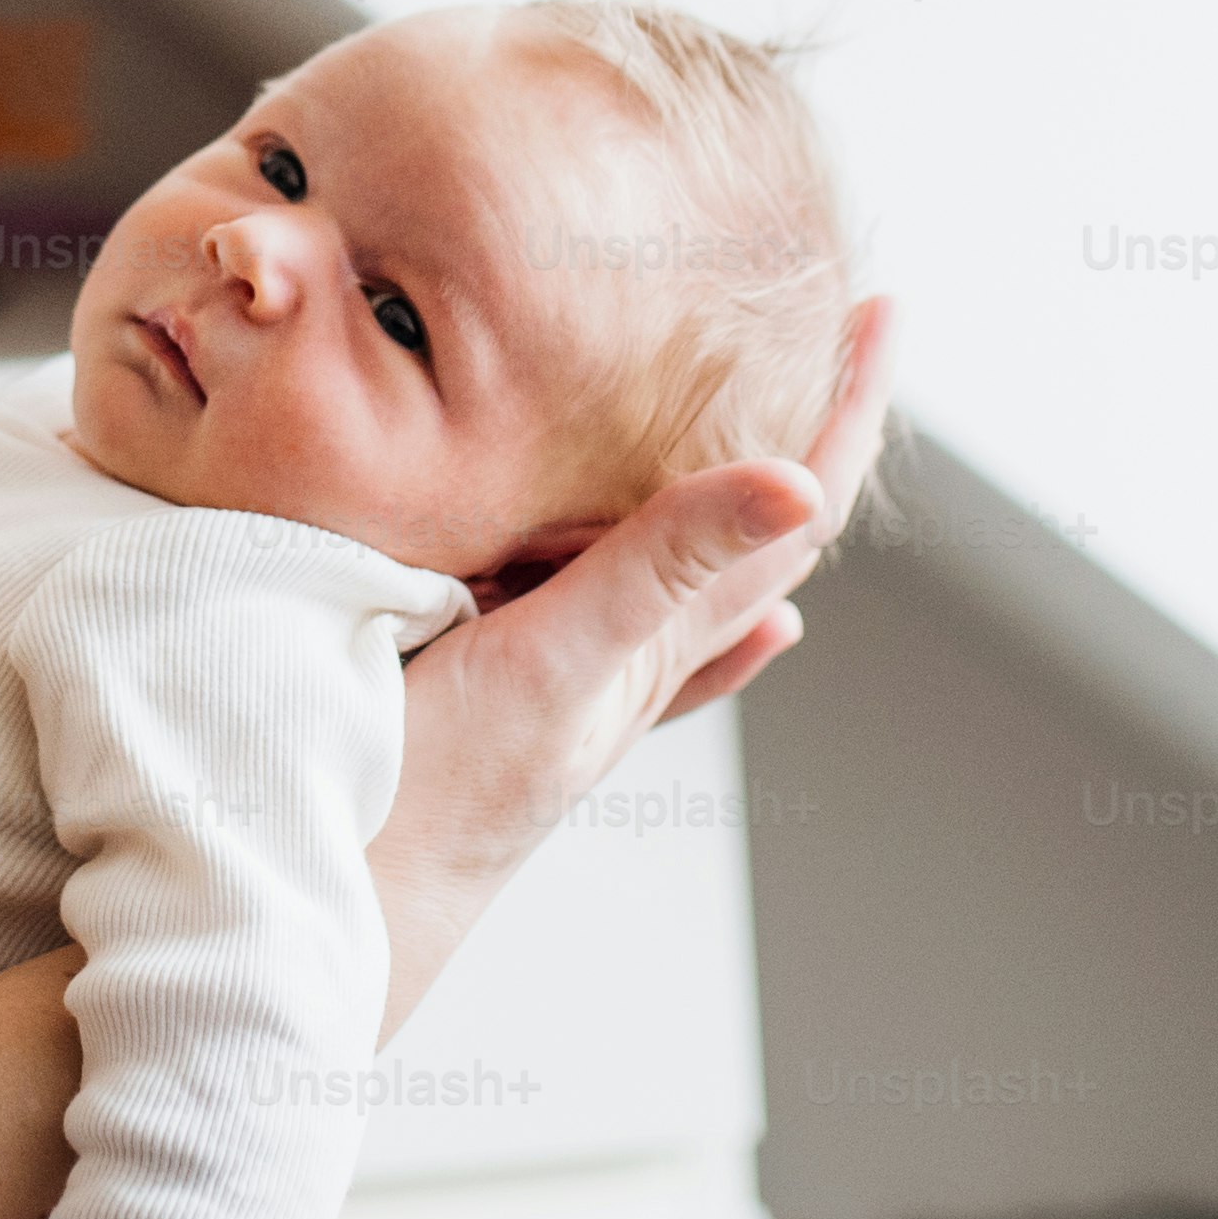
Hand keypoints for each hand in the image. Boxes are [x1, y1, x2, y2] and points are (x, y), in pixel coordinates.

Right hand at [365, 296, 890, 1035]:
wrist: (336, 902)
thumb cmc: (432, 790)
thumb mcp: (555, 654)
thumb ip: (664, 564)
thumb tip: (798, 484)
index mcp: (659, 636)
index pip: (792, 511)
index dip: (846, 413)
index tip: (882, 316)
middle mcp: (640, 659)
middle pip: (764, 533)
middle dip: (811, 434)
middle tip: (840, 335)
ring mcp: (586, 685)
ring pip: (699, 573)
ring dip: (744, 496)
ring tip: (770, 421)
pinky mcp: (524, 701)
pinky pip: (643, 637)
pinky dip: (695, 598)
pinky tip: (759, 628)